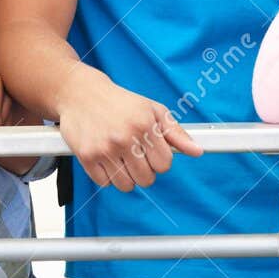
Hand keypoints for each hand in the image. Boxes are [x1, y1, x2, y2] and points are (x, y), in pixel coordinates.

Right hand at [57, 69, 202, 192]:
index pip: (164, 164)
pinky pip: (105, 183)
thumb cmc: (120, 102)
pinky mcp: (86, 156)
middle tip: (134, 155)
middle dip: (144, 170)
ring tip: (120, 158)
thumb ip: (176, 133)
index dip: (159, 160)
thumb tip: (197, 151)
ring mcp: (104, 148)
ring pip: (126, 185)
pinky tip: (106, 158)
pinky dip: (107, 176)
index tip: (150, 151)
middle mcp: (125, 138)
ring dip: (126, 176)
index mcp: (144, 125)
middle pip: (147, 179)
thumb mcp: (153, 110)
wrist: (80, 93)